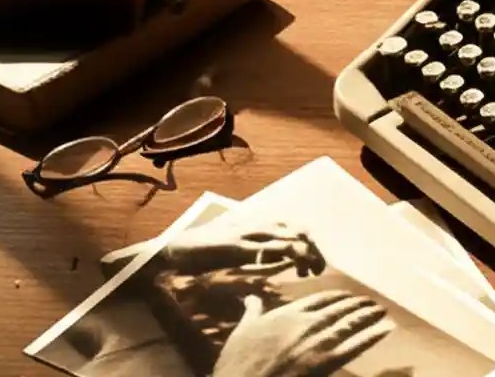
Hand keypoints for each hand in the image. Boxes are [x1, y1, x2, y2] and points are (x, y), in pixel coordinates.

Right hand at [162, 221, 324, 276]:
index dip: (310, 244)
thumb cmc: (208, 251)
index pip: (295, 228)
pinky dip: (287, 256)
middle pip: (298, 230)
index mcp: (258, 223)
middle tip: (316, 270)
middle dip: (313, 249)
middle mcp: (257, 224)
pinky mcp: (238, 246)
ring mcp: (247, 233)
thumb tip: (281, 259)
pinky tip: (293, 268)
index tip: (314, 264)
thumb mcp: (241, 249)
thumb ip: (261, 250)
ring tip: (308, 271)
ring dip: (304, 253)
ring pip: (289, 237)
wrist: (178, 250)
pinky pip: (269, 248)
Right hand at [213, 290, 391, 376]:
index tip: (348, 296)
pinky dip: (373, 335)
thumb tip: (251, 298)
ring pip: (351, 323)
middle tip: (372, 302)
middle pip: (341, 309)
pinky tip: (386, 328)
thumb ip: (252, 312)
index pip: (321, 299)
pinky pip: (356, 345)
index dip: (338, 297)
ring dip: (369, 316)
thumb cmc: (240, 362)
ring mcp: (320, 341)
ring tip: (382, 311)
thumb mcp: (242, 331)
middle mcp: (308, 322)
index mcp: (289, 313)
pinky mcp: (328, 362)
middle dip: (358, 305)